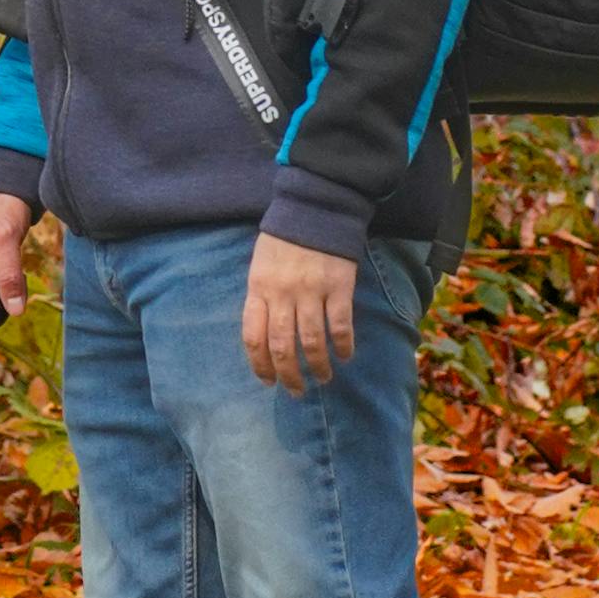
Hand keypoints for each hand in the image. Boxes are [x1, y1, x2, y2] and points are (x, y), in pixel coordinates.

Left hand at [239, 228, 359, 386]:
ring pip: (311, 342)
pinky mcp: (338, 287)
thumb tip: (264, 338)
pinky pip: (340, 326)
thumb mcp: (260, 265)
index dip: (260, 366)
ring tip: (323, 378)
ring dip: (318, 367)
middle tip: (296, 390)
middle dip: (289, 376)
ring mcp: (311, 291)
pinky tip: (345, 356)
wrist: (315, 207)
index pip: (253, 338)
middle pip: (282, 347)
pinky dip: (343, 346)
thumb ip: (261, 298)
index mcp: (258, 288)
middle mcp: (282, 294)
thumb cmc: (284, 238)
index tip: (268, 381)